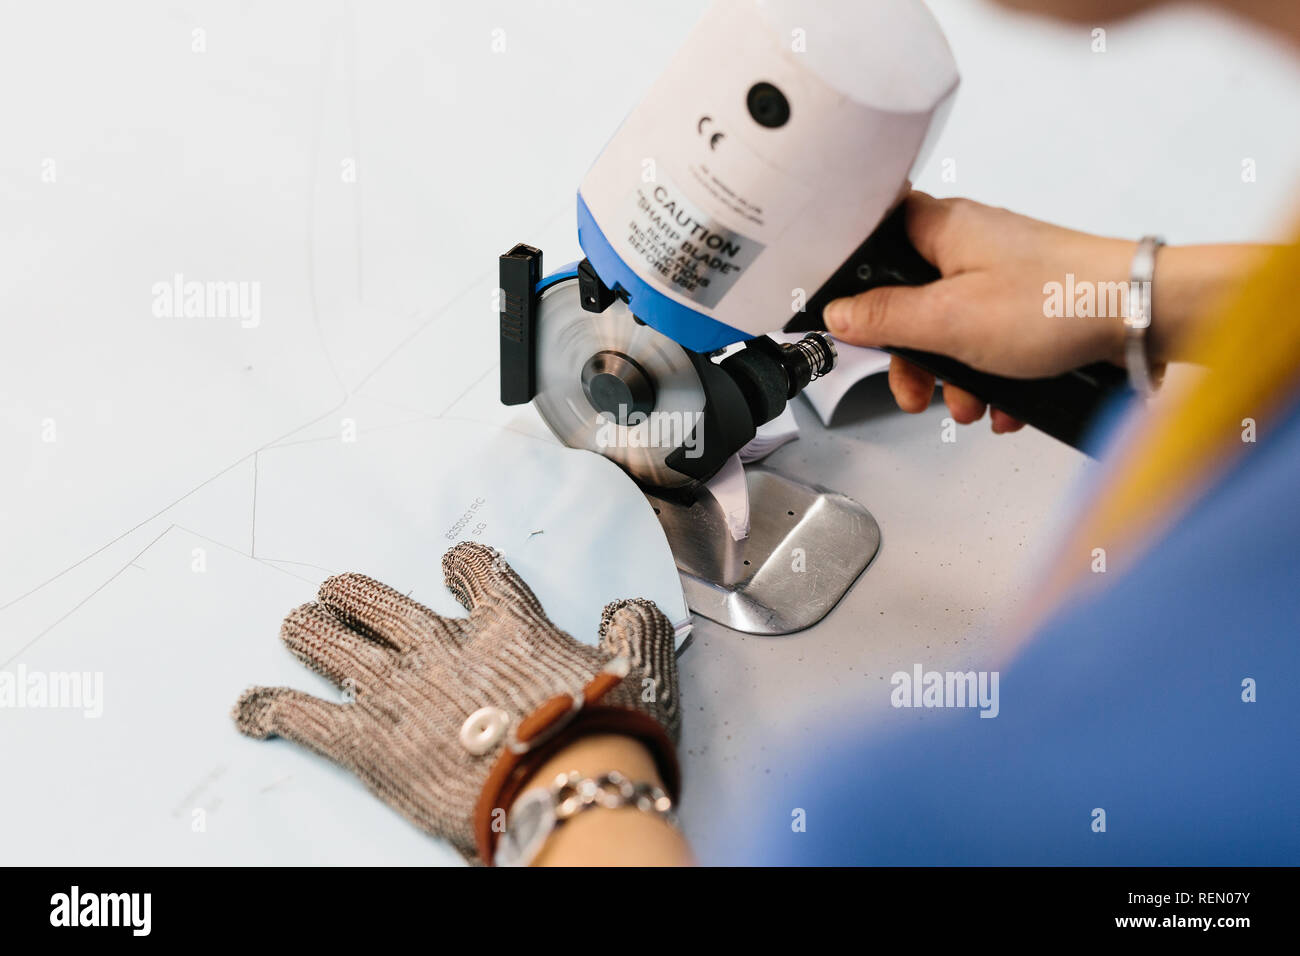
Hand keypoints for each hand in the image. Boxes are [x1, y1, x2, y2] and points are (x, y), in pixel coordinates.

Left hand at [232, 542, 680, 863]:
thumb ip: (634, 626)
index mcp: (506, 624)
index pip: (474, 571)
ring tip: (297, 624)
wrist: (570, 784)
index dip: (460, 564)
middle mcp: (443, 645)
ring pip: (332, 642)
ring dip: (310, 631)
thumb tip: (628, 609)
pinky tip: (251, 707)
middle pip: (378, 601)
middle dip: (352, 593)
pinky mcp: (370, 744)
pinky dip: (271, 709)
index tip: (453, 565)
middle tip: (338, 590)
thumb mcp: (642, 667)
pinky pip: (305, 718)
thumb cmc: (606, 731)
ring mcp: (400, 691)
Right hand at [822, 192, 1259, 433]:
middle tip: (916, 392)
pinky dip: (993, 377)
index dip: (854, 277)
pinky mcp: (1033, 303)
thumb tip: (839, 314)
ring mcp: (1004, 274)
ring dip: (955, 378)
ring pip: (952, 328)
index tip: (849, 320)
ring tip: (971, 408)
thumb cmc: (1054, 302)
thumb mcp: (948, 321)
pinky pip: (992, 341)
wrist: (1141, 314)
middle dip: (913, 356)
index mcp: (942, 228)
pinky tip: (1005, 405)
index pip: (875, 234)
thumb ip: (886, 318)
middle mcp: (971, 244)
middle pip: (911, 298)